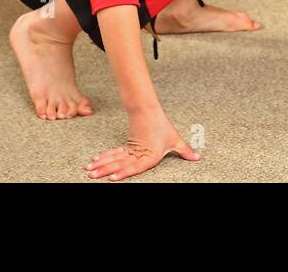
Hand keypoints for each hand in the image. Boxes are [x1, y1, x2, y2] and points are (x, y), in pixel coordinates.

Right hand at [83, 111, 201, 180]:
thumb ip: (185, 151)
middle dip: (105, 170)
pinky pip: (113, 152)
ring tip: (89, 169)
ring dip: (101, 164)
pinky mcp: (126, 145)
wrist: (148, 110)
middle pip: (119, 163)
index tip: (112, 177)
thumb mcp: (175, 139)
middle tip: (92, 175)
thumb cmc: (162, 126)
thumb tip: (198, 157)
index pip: (135, 166)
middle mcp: (138, 153)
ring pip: (113, 158)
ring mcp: (130, 149)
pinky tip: (95, 160)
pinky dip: (104, 157)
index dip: (123, 172)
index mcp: (150, 155)